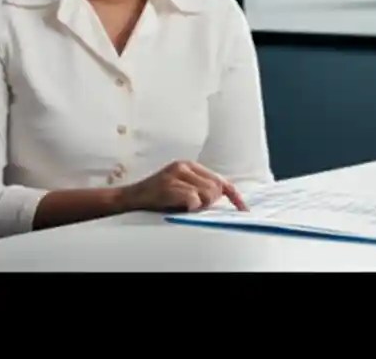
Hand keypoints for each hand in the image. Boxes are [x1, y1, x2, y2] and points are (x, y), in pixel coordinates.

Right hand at [116, 160, 248, 213]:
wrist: (131, 198)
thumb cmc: (158, 197)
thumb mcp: (181, 187)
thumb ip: (200, 188)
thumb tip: (222, 198)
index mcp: (189, 166)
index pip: (220, 180)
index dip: (234, 196)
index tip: (244, 209)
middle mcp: (184, 166)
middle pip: (216, 188)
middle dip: (211, 202)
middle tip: (194, 206)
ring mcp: (176, 174)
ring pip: (206, 194)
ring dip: (199, 205)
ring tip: (184, 205)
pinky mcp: (169, 185)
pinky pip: (193, 200)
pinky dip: (189, 207)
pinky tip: (178, 206)